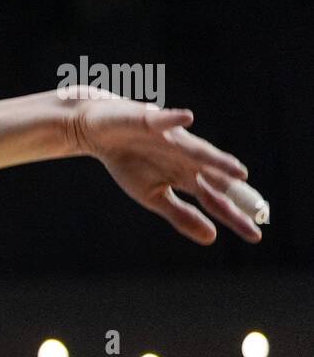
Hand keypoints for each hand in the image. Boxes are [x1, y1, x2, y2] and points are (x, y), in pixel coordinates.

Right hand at [66, 89, 259, 243]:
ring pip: (196, 150)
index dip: (234, 217)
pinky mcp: (148, 121)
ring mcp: (170, 138)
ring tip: (238, 172)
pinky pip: (162, 120)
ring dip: (216, 160)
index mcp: (186, 176)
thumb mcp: (152, 196)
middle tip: (258, 208)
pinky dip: (173, 119)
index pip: (215, 199)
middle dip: (234, 191)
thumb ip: (181, 215)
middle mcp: (186, 157)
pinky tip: (186, 118)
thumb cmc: (128, 161)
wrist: (98, 130)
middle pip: (214, 176)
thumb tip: (212, 238)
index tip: (255, 237)